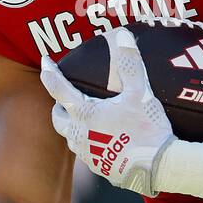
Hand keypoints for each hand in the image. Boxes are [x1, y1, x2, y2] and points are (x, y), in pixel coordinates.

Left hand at [39, 27, 175, 196]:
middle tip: (68, 97)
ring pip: (70, 137)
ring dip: (73, 125)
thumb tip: (122, 35)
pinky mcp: (98, 167)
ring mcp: (87, 154)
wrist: (158, 167)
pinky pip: (86, 152)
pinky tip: (104, 139)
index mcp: (84, 114)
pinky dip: (89, 141)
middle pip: (57, 117)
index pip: (57, 88)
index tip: (45, 61)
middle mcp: (79, 134)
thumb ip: (129, 63)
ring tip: (87, 117)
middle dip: (59, 105)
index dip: (50, 72)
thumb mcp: (140, 92)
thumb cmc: (147, 128)